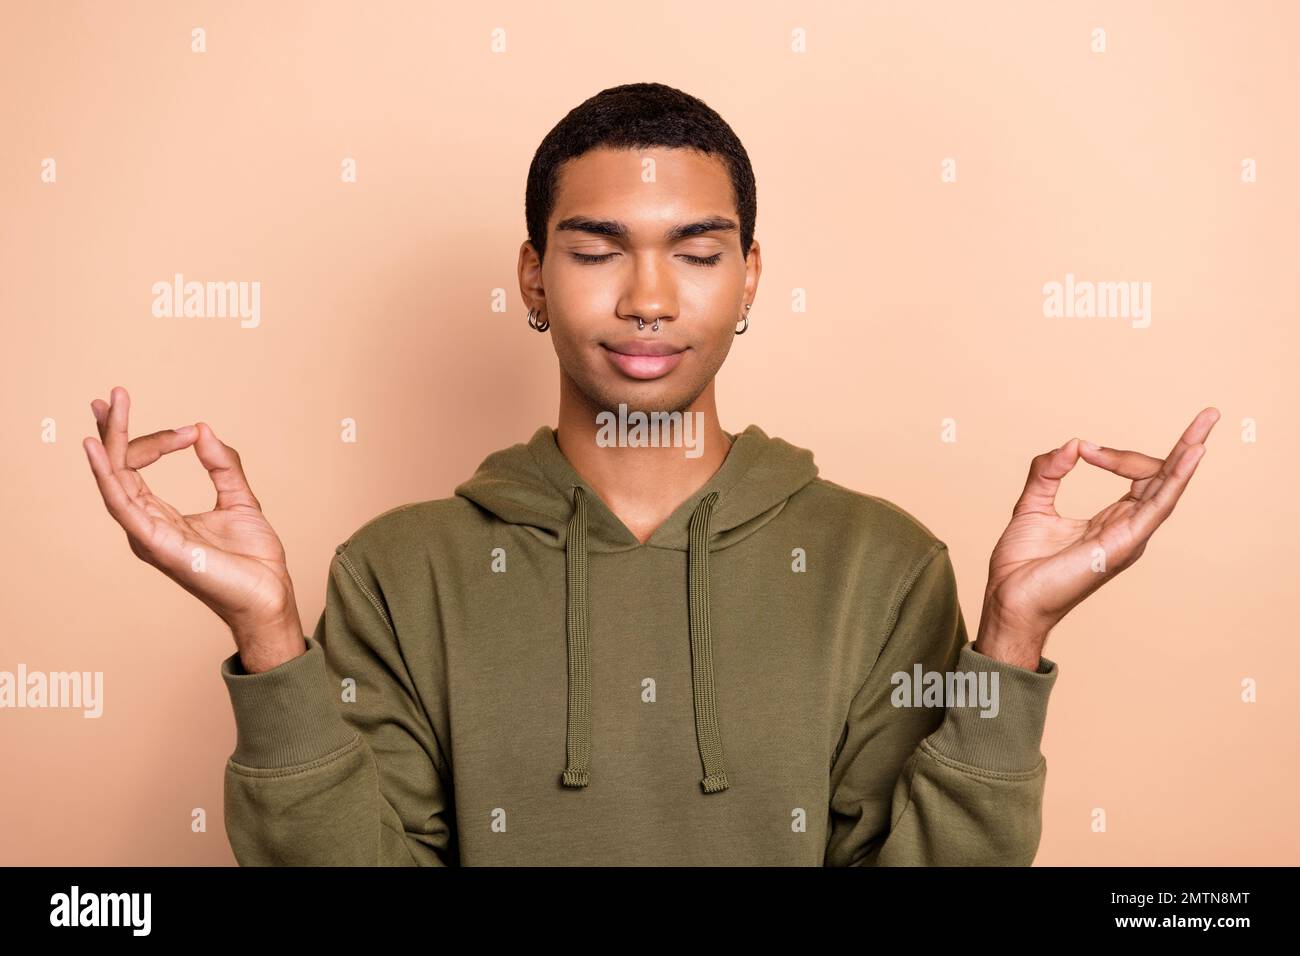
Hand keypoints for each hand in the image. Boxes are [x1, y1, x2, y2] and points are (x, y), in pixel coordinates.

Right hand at [83, 386, 303, 668]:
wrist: (270, 594)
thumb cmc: (252, 559)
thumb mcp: (240, 499)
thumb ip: (222, 465)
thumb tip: (203, 429)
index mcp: (160, 517)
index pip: (135, 470)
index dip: (151, 440)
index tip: (187, 430)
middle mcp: (146, 526)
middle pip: (118, 471)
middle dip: (114, 432)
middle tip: (111, 395)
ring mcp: (148, 536)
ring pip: (116, 482)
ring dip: (110, 444)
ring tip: (106, 408)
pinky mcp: (158, 545)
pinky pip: (124, 506)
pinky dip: (108, 476)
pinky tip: (100, 450)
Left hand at [974, 407, 1219, 668]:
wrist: (1009, 598)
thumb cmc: (1022, 565)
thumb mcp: (1032, 505)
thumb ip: (1048, 472)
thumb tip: (1071, 444)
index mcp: (1111, 520)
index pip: (1139, 477)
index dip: (1117, 455)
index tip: (1084, 450)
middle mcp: (1127, 528)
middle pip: (1164, 479)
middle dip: (1185, 446)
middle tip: (1209, 413)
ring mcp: (1129, 536)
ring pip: (1168, 488)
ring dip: (1188, 455)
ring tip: (1208, 423)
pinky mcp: (1123, 544)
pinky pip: (1157, 506)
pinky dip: (1175, 479)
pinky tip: (1191, 454)